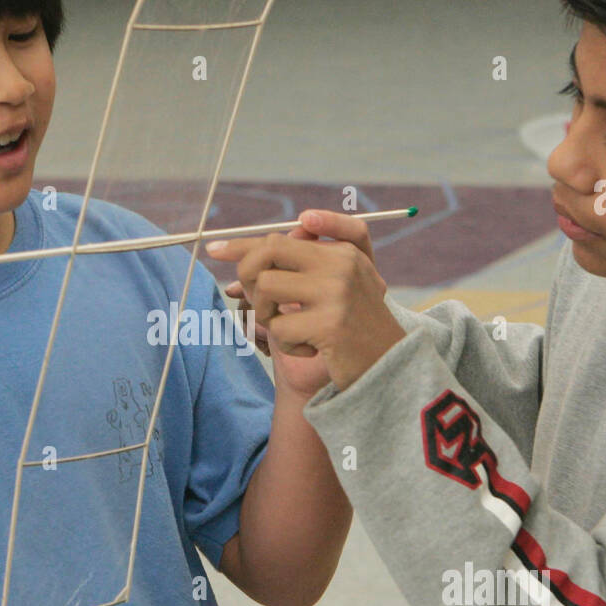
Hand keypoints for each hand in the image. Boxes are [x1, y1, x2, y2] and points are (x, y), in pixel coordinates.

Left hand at [207, 210, 405, 391]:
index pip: (285, 237)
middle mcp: (341, 265)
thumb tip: (249, 258)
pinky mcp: (330, 325)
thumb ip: (306, 265)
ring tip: (290, 329)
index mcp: (344, 252)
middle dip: (248, 276)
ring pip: (266, 288)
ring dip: (266, 315)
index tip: (214, 250)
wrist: (390, 368)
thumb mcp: (342, 287)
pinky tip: (310, 349)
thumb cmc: (356, 328)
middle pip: (268, 251)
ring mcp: (336, 293)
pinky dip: (286, 344)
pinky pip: (279, 328)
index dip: (244, 244)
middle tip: (256, 301)